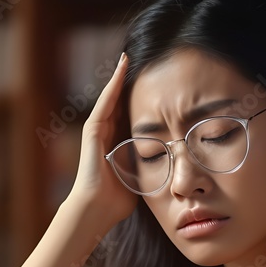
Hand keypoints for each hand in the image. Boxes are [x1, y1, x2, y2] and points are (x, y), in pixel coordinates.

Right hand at [65, 53, 137, 226]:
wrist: (97, 209)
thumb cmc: (117, 201)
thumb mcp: (140, 177)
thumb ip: (150, 168)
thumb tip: (173, 168)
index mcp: (117, 143)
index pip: (129, 114)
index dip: (139, 99)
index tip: (152, 83)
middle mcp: (106, 133)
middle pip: (119, 102)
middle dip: (128, 83)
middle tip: (139, 60)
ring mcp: (97, 130)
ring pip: (110, 98)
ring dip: (119, 77)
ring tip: (128, 57)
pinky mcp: (92, 130)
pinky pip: (104, 103)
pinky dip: (112, 86)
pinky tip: (120, 69)